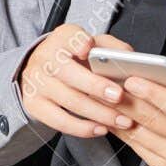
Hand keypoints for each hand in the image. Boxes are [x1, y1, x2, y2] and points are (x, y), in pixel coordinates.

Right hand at [17, 26, 139, 138]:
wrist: (41, 72)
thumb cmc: (75, 58)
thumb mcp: (93, 45)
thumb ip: (112, 48)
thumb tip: (131, 60)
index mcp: (62, 38)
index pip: (68, 36)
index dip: (78, 43)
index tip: (89, 50)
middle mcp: (45, 58)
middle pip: (69, 73)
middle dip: (96, 86)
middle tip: (119, 96)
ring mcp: (37, 83)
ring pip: (69, 100)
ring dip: (99, 113)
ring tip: (122, 120)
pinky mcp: (34, 104)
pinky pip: (59, 121)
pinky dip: (83, 128)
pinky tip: (102, 129)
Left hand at [109, 55, 165, 165]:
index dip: (152, 93)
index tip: (131, 79)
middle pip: (152, 119)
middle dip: (125, 100)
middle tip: (104, 83)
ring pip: (139, 133)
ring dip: (116, 114)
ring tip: (100, 96)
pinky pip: (135, 145)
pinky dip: (119, 128)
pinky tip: (108, 114)